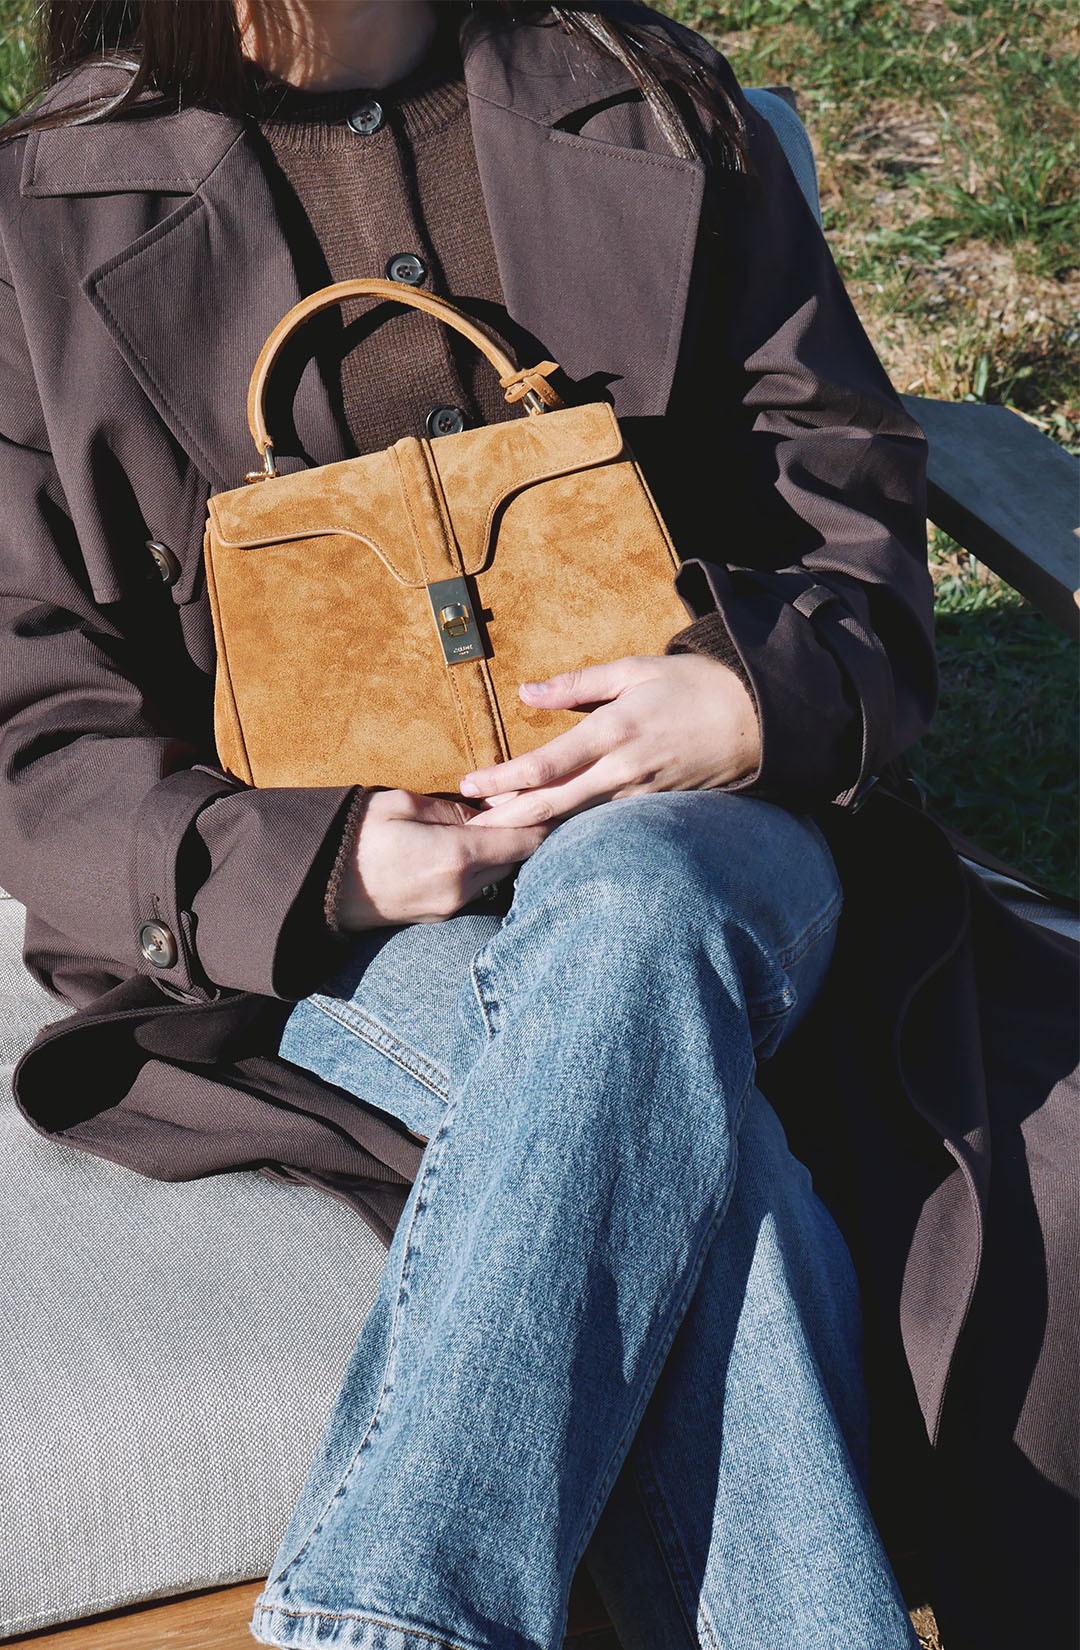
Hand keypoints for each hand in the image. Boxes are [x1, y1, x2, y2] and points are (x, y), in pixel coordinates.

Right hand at [336, 789, 550, 929]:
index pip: (523, 842)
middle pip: (515, 862)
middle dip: (522, 837)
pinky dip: (478, 871)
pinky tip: (468, 850)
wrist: (311, 885)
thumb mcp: (401, 804)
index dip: (545, 822)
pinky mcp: (433, 918)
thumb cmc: (352, 835)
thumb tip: (484, 814)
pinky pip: (472, 891)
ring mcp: (446, 909)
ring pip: (494, 878)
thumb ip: (451, 810)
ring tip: (496, 827)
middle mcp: (458, 890)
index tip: (556, 803)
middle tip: (526, 808)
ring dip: (500, 855)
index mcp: (455, 857)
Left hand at [461, 654, 759, 830]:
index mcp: (612, 731)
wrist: (756, 719)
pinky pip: (604, 822)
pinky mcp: (654, 806)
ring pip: (576, 819)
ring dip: (535, 828)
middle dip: (508, 819)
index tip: (470, 785)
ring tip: (496, 837)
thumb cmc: (694, 685)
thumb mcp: (634, 670)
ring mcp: (639, 793)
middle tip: (469, 832)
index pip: (546, 764)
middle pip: (553, 803)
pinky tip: (547, 835)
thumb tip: (525, 692)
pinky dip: (571, 829)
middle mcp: (622, 769)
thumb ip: (577, 685)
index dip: (504, 779)